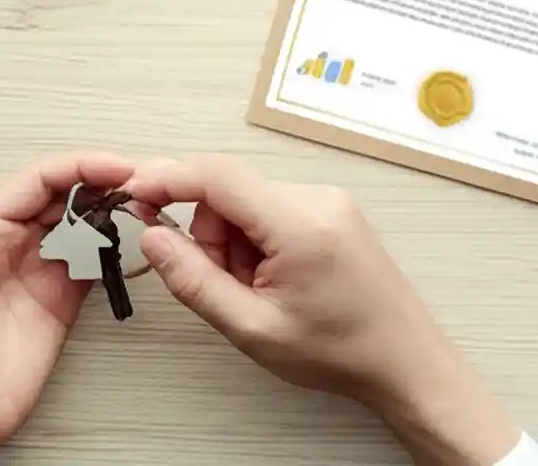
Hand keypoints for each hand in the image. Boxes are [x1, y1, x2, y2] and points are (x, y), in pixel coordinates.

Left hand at [0, 154, 134, 459]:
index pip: (34, 183)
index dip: (77, 168)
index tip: (115, 168)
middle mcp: (10, 245)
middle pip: (64, 196)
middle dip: (103, 181)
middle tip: (144, 183)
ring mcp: (37, 273)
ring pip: (81, 223)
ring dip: (112, 209)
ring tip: (147, 205)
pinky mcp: (58, 302)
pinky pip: (91, 262)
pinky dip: (114, 247)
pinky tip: (132, 242)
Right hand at [126, 157, 518, 465]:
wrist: (406, 361)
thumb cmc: (341, 351)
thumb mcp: (253, 328)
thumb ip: (194, 280)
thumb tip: (151, 237)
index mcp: (300, 224)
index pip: (216, 176)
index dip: (165, 178)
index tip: (132, 192)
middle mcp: (316, 198)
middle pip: (227, 192)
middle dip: (209, 235)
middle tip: (224, 285)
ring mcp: (327, 200)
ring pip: (245, 203)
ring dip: (234, 243)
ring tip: (259, 291)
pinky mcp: (330, 209)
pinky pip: (269, 210)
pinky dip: (256, 242)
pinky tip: (276, 280)